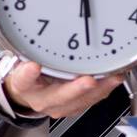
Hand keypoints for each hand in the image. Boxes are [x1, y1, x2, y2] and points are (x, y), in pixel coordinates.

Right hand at [3, 61, 123, 118]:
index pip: (24, 80)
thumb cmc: (30, 75)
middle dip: (77, 88)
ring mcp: (61, 106)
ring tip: (112, 77)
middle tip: (89, 80)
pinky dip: (104, 89)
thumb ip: (29, 49)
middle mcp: (43, 99)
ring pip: (81, 101)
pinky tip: (114, 79)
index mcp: (25, 86)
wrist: (31, 94)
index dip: (29, 74)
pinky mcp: (75, 107)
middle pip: (60, 96)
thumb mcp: (22, 60)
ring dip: (99, 89)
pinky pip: (91, 100)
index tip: (34, 66)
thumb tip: (39, 29)